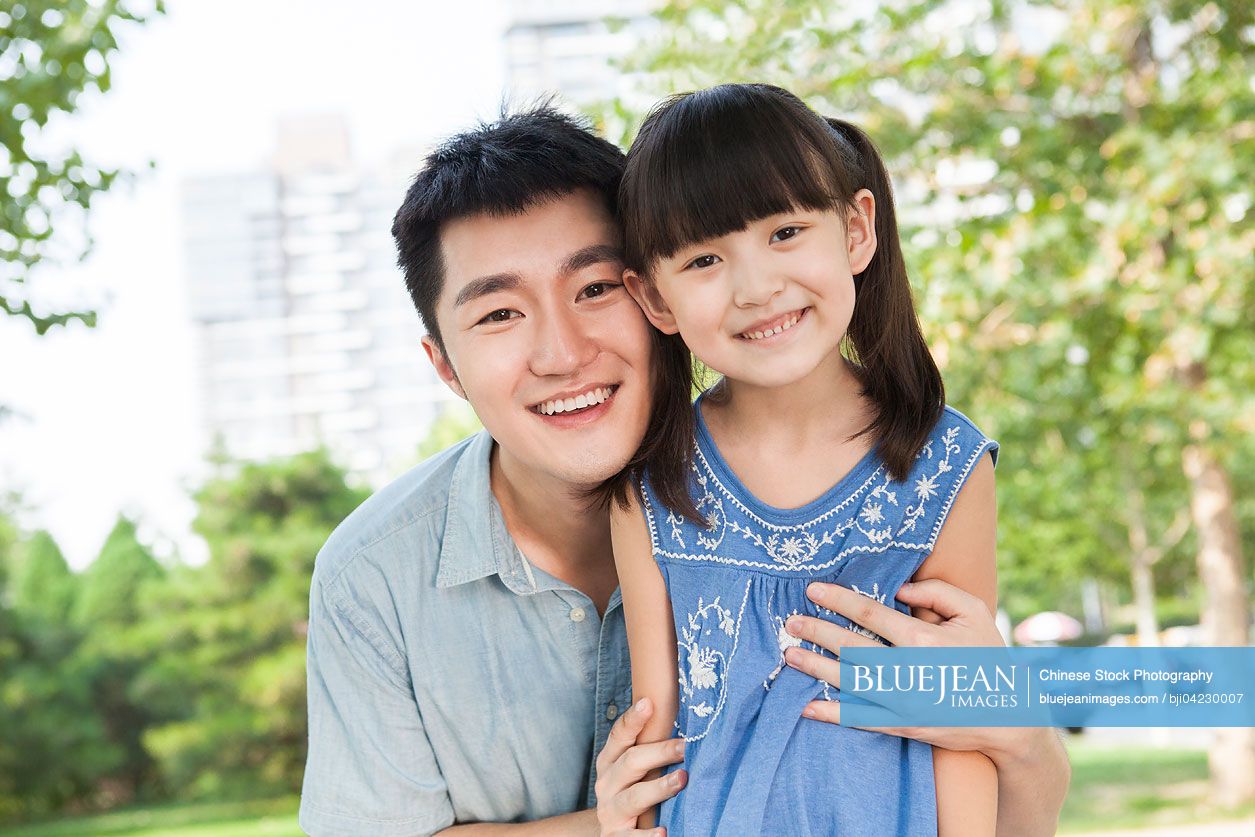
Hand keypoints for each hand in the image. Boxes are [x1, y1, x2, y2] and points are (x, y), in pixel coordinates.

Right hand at [594, 697, 685, 835]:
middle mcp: (606, 784)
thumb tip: (687, 716)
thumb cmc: (635, 792)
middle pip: (630, 762)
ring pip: (632, 797)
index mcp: (610, 762)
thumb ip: (651, 747)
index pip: (619, 736)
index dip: (633, 719)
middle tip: (685, 746)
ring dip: (658, 788)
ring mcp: (609, 812)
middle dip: (659, 752)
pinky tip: (664, 832)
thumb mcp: (637, 769)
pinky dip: (647, 835)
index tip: (649, 703)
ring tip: (681, 780)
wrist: (617, 833)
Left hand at [782, 578, 1029, 755]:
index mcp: (923, 638)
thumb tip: (900, 588)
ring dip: (816, 667)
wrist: (1010, 715)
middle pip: (851, 646)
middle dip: (817, 632)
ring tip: (789, 654)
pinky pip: (860, 718)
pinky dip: (832, 714)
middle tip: (790, 622)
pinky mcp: (903, 726)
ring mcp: (903, 701)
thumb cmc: (989, 656)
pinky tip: (807, 707)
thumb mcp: (975, 612)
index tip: (812, 590)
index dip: (839, 600)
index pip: (870, 613)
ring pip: (849, 681)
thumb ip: (938, 592)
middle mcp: (907, 669)